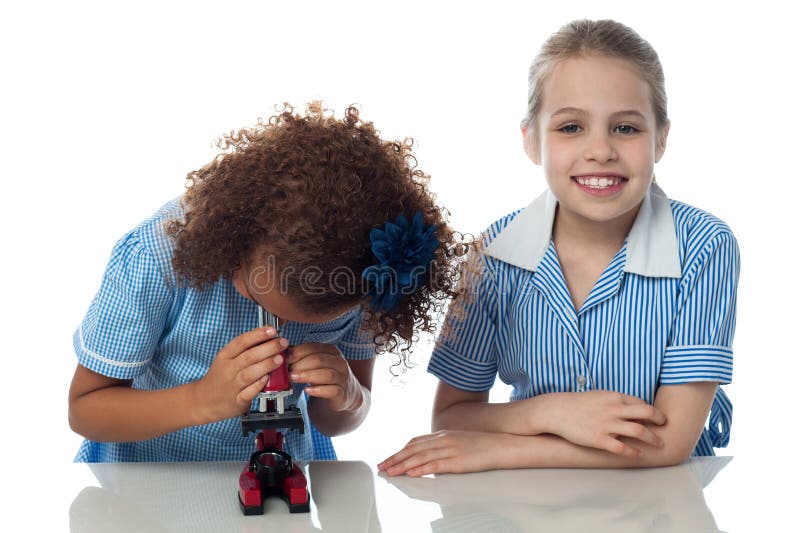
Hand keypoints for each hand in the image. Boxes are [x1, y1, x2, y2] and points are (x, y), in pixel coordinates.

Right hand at [192, 326, 287, 422]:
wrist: (204, 400)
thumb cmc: (220, 377)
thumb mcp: (227, 359)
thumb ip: (245, 350)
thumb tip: (269, 337)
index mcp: (225, 356)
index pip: (241, 341)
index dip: (258, 334)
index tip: (272, 330)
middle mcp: (228, 369)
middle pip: (248, 356)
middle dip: (268, 348)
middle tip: (283, 343)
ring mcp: (232, 386)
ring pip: (249, 374)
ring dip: (266, 365)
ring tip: (280, 359)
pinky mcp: (237, 400)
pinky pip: (248, 393)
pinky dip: (258, 386)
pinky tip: (267, 379)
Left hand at [287, 343, 361, 411]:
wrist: (344, 396)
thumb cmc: (326, 378)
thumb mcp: (316, 364)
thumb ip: (302, 358)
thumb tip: (283, 353)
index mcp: (331, 351)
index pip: (313, 348)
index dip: (296, 352)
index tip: (284, 358)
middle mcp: (339, 363)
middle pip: (319, 360)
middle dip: (300, 364)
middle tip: (287, 370)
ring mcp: (343, 378)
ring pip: (327, 374)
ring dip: (308, 375)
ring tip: (294, 378)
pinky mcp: (342, 393)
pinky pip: (332, 390)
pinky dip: (319, 390)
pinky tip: (308, 390)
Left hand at [378, 430, 507, 476]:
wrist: (501, 445)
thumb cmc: (482, 445)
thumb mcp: (459, 440)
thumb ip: (443, 445)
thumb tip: (430, 455)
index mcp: (442, 434)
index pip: (414, 442)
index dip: (399, 450)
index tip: (388, 458)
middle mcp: (442, 440)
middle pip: (413, 449)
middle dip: (395, 458)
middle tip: (382, 466)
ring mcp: (449, 450)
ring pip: (420, 457)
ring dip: (402, 465)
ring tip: (390, 472)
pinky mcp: (457, 461)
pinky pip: (434, 465)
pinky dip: (420, 469)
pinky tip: (410, 473)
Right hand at [543, 391, 666, 455]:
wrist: (556, 411)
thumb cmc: (577, 404)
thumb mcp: (598, 396)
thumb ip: (615, 401)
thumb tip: (630, 408)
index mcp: (614, 397)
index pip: (641, 403)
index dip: (652, 412)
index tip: (656, 418)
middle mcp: (614, 410)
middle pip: (647, 413)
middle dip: (660, 420)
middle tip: (664, 427)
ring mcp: (607, 425)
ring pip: (639, 431)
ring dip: (653, 439)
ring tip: (660, 444)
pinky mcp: (599, 439)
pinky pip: (622, 448)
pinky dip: (634, 453)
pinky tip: (639, 455)